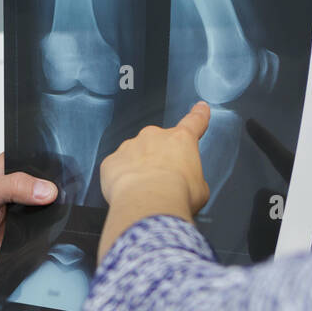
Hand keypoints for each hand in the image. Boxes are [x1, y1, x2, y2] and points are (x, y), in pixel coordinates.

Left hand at [0, 154, 57, 265]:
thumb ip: (15, 187)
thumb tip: (47, 190)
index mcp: (14, 165)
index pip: (44, 165)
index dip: (53, 179)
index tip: (50, 197)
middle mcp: (23, 186)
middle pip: (50, 196)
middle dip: (44, 213)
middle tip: (21, 223)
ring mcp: (25, 209)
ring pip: (45, 221)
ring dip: (28, 236)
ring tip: (0, 239)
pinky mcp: (23, 230)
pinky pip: (32, 240)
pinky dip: (16, 249)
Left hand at [95, 101, 211, 261]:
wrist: (148, 202)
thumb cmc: (178, 194)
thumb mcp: (200, 188)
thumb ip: (193, 177)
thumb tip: (189, 184)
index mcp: (181, 140)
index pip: (193, 122)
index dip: (198, 115)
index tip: (200, 108)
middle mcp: (154, 137)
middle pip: (159, 143)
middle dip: (161, 159)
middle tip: (164, 182)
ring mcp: (130, 146)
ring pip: (135, 154)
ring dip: (140, 169)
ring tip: (146, 191)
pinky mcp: (111, 160)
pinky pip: (117, 168)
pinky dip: (122, 178)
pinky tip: (129, 192)